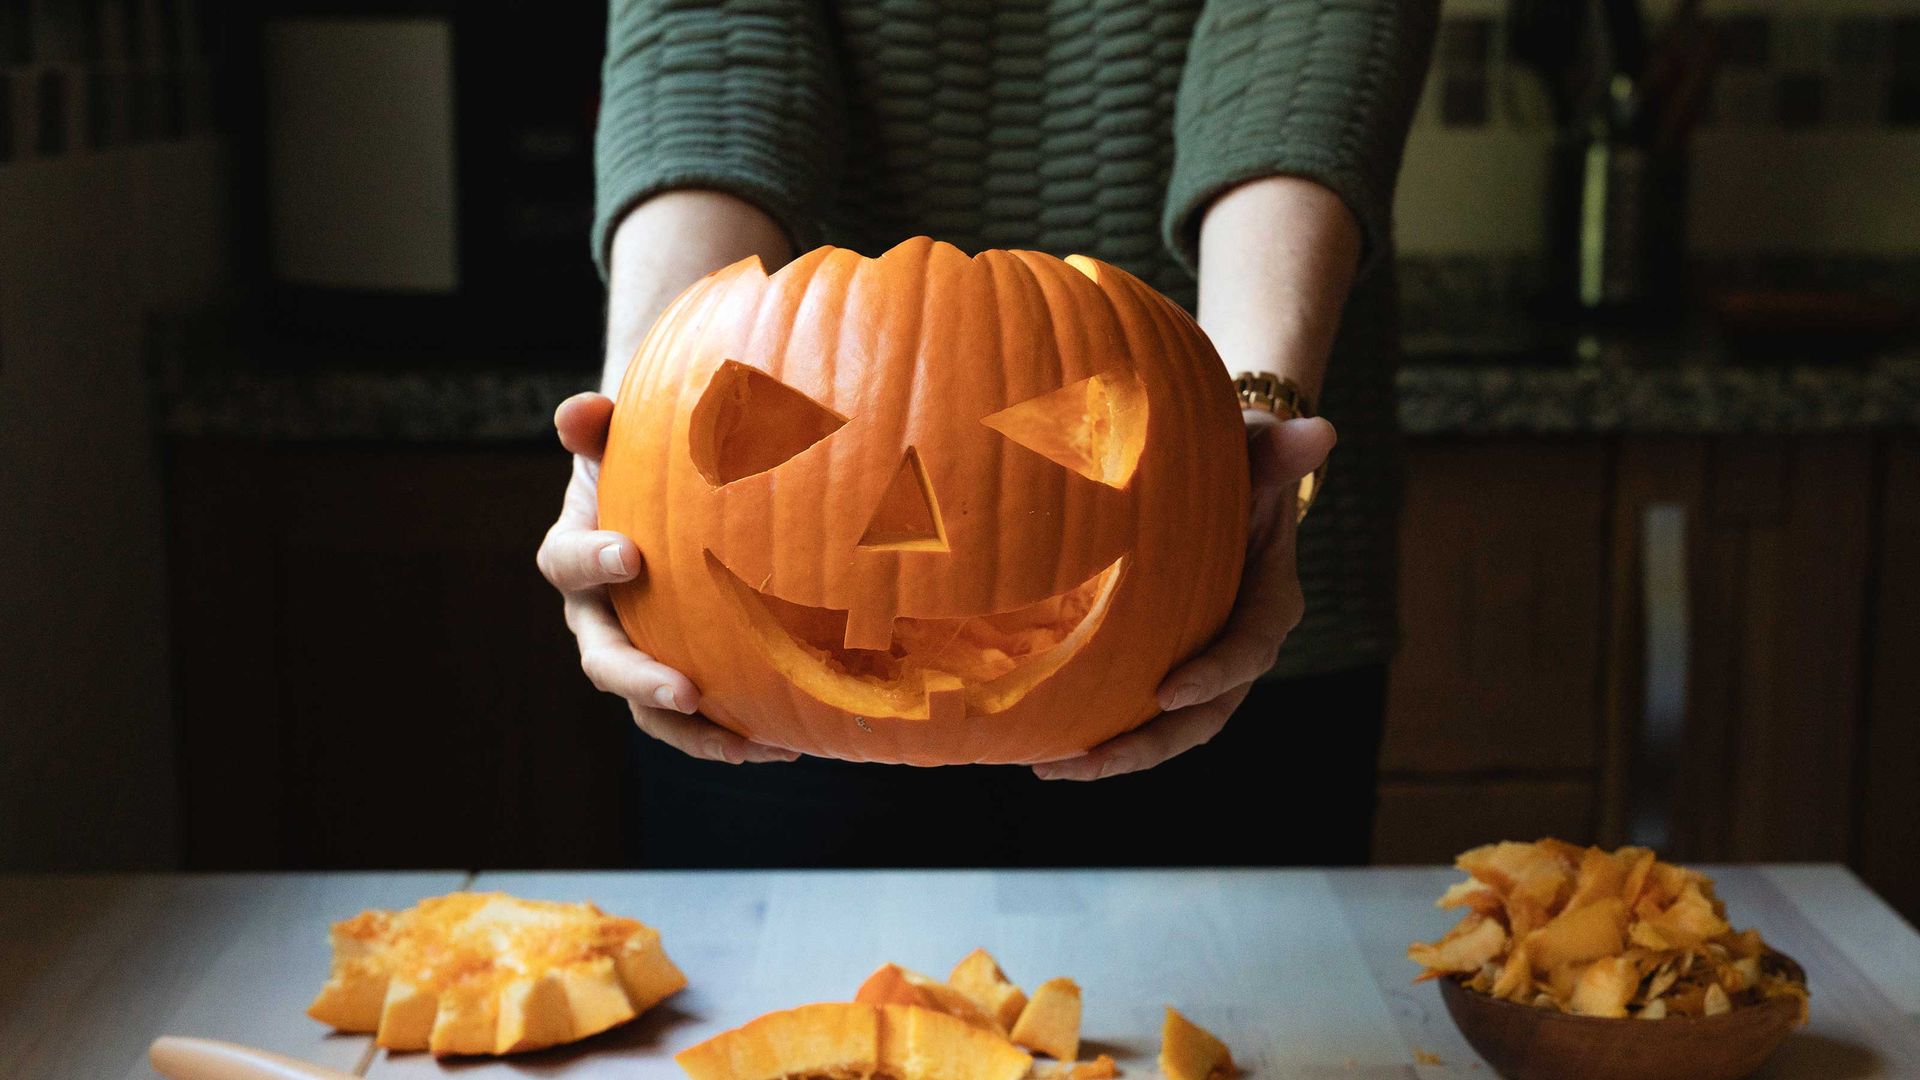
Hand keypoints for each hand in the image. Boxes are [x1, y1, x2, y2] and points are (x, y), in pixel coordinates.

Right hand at [537, 391, 798, 764]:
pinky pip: (700, 716)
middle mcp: (597, 616)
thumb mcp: (621, 434)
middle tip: (685, 691)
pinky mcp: (680, 674)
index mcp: (574, 555)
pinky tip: (791, 741)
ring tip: (748, 745)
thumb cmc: (645, 456)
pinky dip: (738, 732)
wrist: (666, 490)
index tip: (631, 553)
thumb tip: (579, 411)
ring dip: (696, 732)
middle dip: (642, 681)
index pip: (565, 563)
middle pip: (604, 661)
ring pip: (651, 708)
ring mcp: (638, 652)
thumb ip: (597, 424)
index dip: (590, 560)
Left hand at [1032, 411, 1334, 779]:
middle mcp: (1240, 646)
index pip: (1248, 650)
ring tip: (1053, 768)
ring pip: (1169, 729)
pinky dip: (1099, 731)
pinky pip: (1138, 711)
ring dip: (1115, 754)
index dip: (1215, 675)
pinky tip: (1041, 745)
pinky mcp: (1168, 666)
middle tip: (1090, 759)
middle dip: (1149, 745)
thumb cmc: (1242, 464)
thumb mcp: (1260, 455)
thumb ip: (1281, 454)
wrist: (1228, 483)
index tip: (1168, 692)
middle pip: (1205, 716)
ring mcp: (1204, 664)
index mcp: (1270, 603)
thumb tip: (1320, 431)